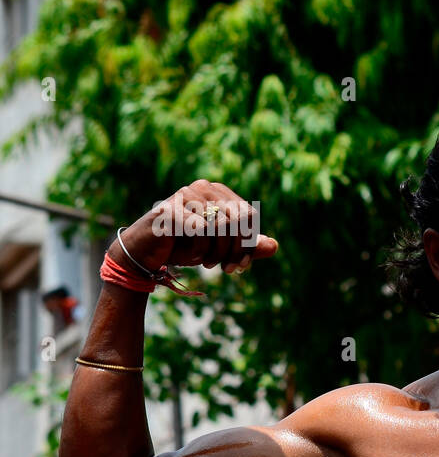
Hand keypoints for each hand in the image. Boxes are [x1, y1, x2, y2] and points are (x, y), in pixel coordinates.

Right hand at [115, 180, 277, 274]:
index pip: (250, 215)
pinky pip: (200, 232)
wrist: (145, 251)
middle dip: (237, 250)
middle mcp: (203, 188)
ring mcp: (185, 195)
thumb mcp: (221, 247)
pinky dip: (200, 250)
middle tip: (228, 269)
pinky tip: (193, 257)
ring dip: (218, 253)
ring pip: (221, 226)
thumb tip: (275, 246)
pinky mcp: (171, 209)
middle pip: (239, 220)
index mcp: (219, 192)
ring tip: (209, 263)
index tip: (242, 264)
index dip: (250, 243)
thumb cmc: (184, 246)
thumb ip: (247, 246)